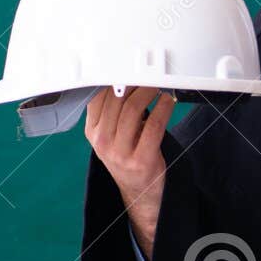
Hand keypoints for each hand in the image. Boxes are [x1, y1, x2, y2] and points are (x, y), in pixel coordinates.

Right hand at [84, 86, 176, 260]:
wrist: (140, 192)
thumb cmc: (128, 155)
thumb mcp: (112, 134)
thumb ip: (114, 110)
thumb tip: (127, 77)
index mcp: (92, 133)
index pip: (98, 98)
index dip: (115, 79)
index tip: (129, 68)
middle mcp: (102, 143)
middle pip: (116, 101)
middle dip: (134, 83)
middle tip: (147, 74)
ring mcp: (120, 153)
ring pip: (132, 110)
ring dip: (148, 92)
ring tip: (158, 86)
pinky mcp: (141, 160)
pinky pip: (153, 126)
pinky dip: (163, 109)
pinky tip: (168, 102)